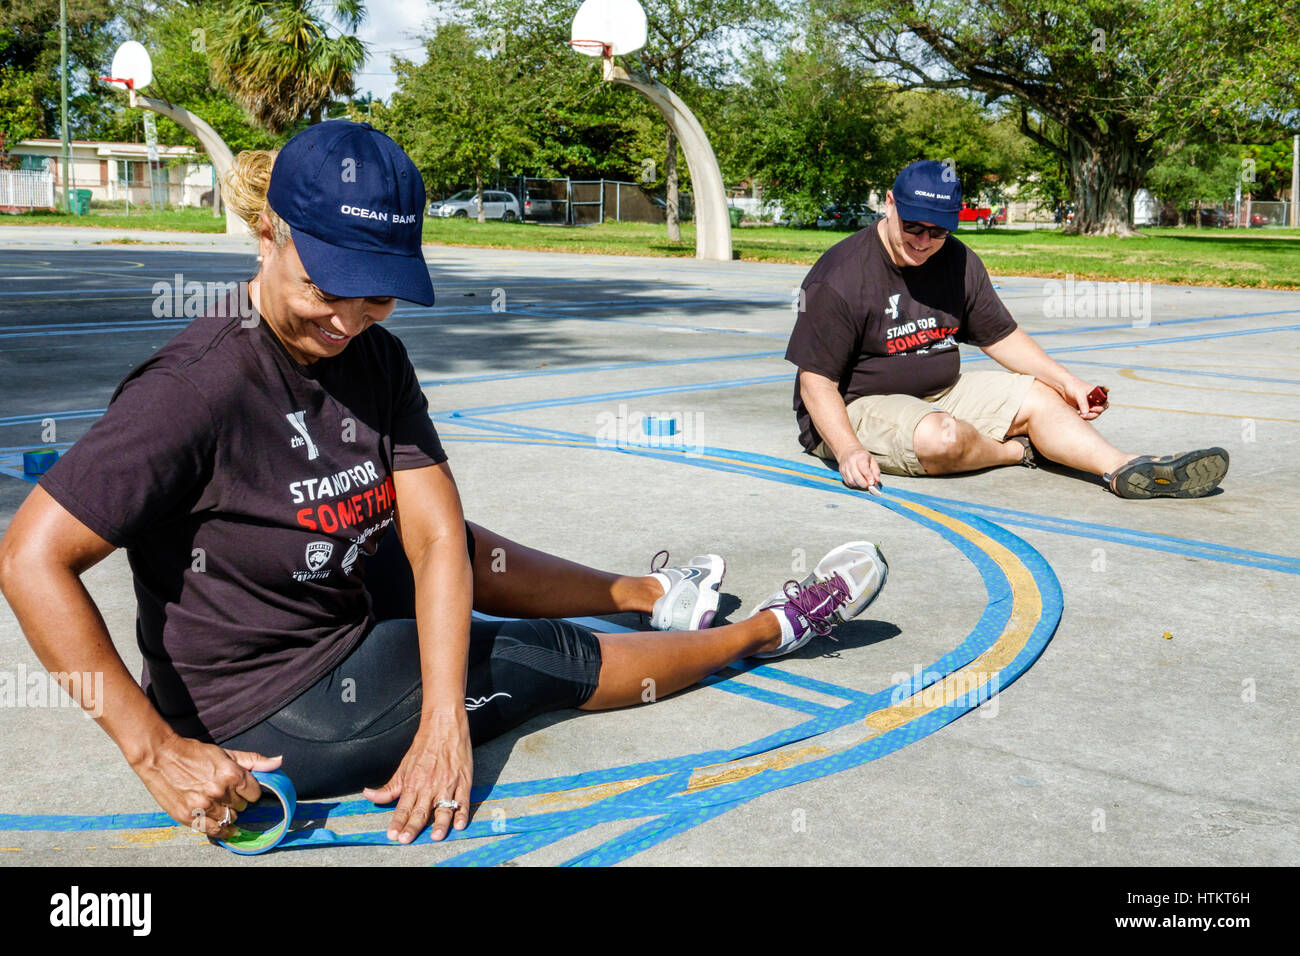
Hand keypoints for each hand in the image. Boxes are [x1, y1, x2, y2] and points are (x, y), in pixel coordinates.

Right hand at [129, 735, 280, 839]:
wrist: (160, 756)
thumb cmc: (194, 753)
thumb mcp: (226, 753)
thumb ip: (253, 760)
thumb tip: (278, 761)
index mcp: (231, 774)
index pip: (255, 794)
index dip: (250, 792)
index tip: (243, 789)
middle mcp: (220, 791)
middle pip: (242, 807)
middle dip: (237, 801)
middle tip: (225, 793)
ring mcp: (204, 805)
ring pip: (229, 819)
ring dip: (226, 813)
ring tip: (217, 804)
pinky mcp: (188, 816)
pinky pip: (213, 831)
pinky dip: (219, 829)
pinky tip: (221, 826)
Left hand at [364, 708, 472, 843]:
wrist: (444, 724)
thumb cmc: (424, 745)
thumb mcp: (403, 766)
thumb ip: (389, 787)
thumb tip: (368, 795)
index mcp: (413, 781)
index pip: (403, 807)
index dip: (397, 822)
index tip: (393, 835)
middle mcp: (430, 784)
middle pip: (421, 810)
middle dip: (413, 827)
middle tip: (406, 839)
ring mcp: (448, 783)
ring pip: (443, 808)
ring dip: (440, 823)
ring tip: (435, 836)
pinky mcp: (464, 780)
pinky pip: (463, 800)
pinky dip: (462, 812)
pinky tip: (459, 823)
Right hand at [838, 447, 882, 491]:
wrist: (848, 451)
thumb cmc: (862, 457)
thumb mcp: (872, 460)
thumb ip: (876, 471)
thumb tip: (877, 481)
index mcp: (860, 456)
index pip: (864, 468)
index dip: (868, 477)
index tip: (872, 483)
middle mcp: (850, 461)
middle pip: (857, 476)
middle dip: (864, 484)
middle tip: (869, 485)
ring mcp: (844, 467)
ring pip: (851, 481)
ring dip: (859, 485)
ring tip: (864, 483)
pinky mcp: (841, 472)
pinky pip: (848, 482)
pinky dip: (854, 484)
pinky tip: (858, 482)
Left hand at [1056, 374, 1105, 419]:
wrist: (1063, 386)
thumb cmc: (1073, 386)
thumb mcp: (1079, 395)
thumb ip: (1083, 404)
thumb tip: (1086, 414)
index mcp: (1098, 393)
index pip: (1105, 402)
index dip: (1102, 407)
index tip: (1093, 408)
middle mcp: (1095, 399)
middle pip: (1100, 410)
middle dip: (1094, 413)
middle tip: (1085, 414)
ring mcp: (1090, 404)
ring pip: (1094, 414)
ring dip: (1088, 416)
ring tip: (1080, 414)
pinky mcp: (1083, 408)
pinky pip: (1087, 415)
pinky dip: (1084, 416)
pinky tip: (1078, 413)